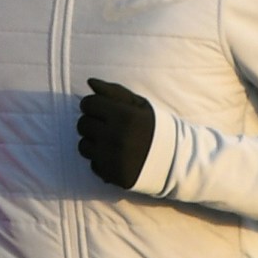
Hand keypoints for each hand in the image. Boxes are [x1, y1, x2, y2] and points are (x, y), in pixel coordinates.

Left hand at [77, 79, 160, 193]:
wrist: (174, 160)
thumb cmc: (154, 127)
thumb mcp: (139, 105)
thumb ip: (114, 91)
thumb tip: (90, 81)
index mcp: (124, 116)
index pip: (88, 104)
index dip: (92, 104)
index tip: (100, 109)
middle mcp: (116, 137)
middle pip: (82, 125)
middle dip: (92, 123)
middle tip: (106, 126)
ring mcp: (113, 158)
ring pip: (83, 146)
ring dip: (93, 143)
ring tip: (110, 142)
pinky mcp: (112, 175)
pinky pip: (93, 164)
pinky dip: (101, 160)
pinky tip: (115, 157)